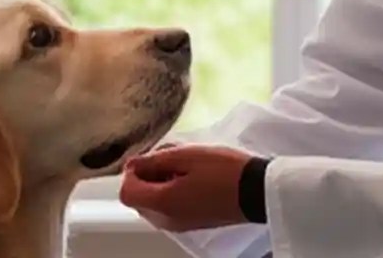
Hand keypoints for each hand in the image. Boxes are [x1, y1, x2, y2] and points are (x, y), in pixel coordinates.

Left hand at [118, 144, 255, 232]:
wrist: (256, 191)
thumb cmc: (223, 170)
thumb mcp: (186, 156)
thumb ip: (153, 160)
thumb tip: (131, 165)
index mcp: (162, 204)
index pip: (126, 192)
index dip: (131, 172)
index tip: (148, 158)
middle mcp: (166, 220)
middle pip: (138, 199)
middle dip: (146, 176)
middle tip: (168, 158)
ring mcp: (179, 225)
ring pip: (152, 204)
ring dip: (159, 183)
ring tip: (182, 165)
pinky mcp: (191, 224)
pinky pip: (167, 209)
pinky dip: (170, 192)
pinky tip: (190, 177)